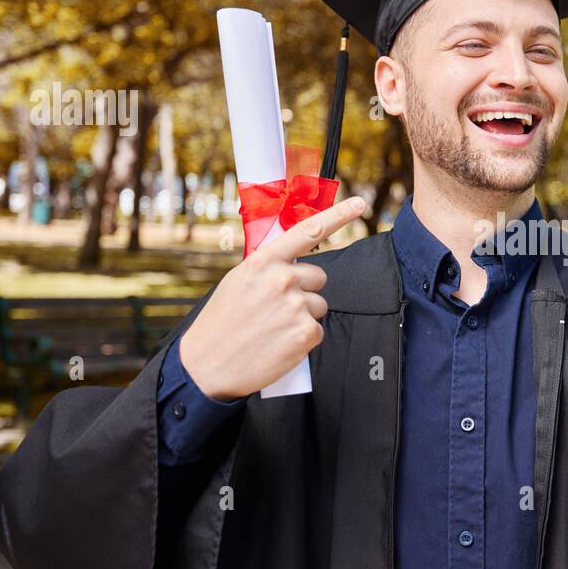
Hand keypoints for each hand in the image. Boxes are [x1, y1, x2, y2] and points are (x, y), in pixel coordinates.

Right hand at [179, 196, 366, 399]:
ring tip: (274, 328)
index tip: (359, 203)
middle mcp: (282, 279)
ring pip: (319, 305)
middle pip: (319, 276)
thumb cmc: (222, 323)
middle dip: (306, 290)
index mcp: (263, 262)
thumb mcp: (239, 281)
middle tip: (277, 309)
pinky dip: (303, 339)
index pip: (308, 231)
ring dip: (304, 316)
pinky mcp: (305, 333)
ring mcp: (296, 306)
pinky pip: (317, 330)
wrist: (208, 365)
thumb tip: (292, 260)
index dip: (338, 215)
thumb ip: (268, 267)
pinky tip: (279, 344)